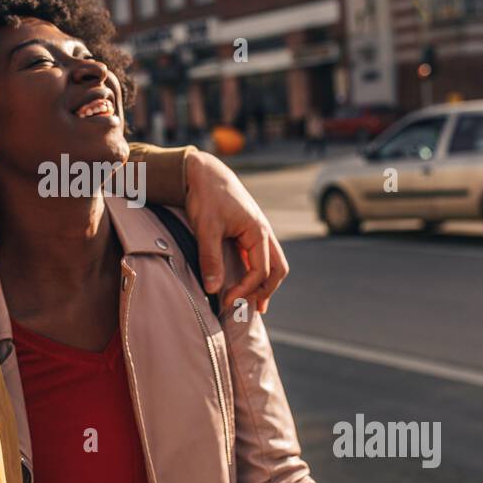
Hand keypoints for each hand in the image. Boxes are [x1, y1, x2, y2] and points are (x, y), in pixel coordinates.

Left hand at [184, 150, 287, 312]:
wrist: (205, 172)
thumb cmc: (207, 196)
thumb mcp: (206, 228)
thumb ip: (210, 258)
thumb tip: (213, 289)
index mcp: (258, 232)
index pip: (260, 271)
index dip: (245, 290)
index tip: (226, 301)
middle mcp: (263, 232)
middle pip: (277, 269)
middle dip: (266, 290)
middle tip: (252, 310)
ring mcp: (258, 231)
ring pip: (272, 262)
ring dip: (265, 283)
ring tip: (256, 303)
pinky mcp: (249, 231)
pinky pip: (260, 256)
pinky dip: (258, 272)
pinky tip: (247, 282)